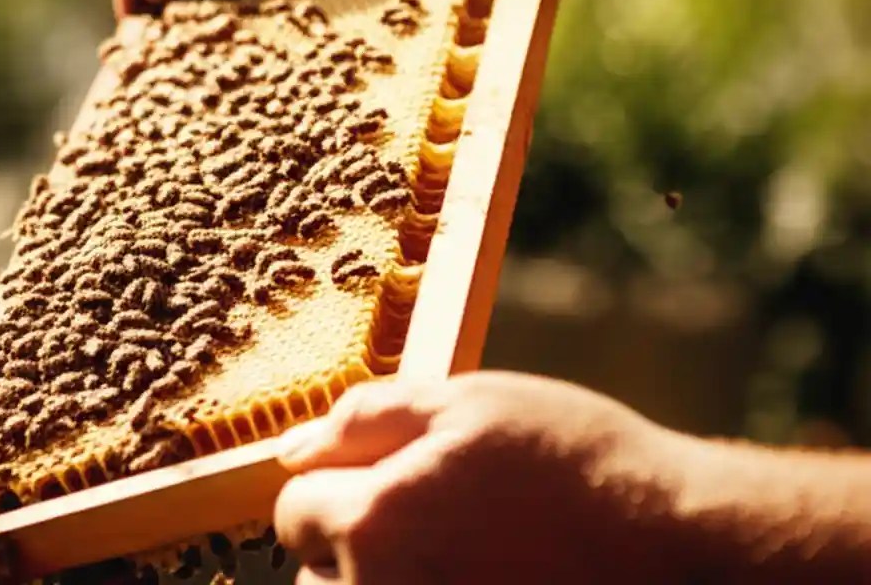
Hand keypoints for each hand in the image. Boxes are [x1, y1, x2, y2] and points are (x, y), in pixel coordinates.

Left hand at [272, 371, 690, 583]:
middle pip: (314, 579)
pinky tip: (477, 577)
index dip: (333, 489)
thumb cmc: (574, 465)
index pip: (292, 514)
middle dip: (352, 548)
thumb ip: (364, 419)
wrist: (678, 546)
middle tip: (431, 524)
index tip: (387, 484)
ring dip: (383, 582)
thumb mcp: (467, 403)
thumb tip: (292, 450)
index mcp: (375, 523)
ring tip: (457, 558)